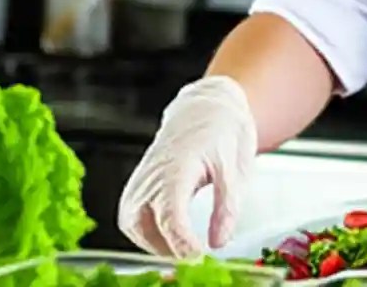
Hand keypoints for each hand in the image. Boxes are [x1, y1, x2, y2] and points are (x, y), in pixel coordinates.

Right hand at [117, 75, 257, 256]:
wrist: (206, 109)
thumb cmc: (222, 134)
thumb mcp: (235, 168)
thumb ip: (227, 206)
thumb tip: (219, 243)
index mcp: (177, 166)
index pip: (170, 214)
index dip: (181, 242)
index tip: (198, 258)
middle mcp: (152, 173)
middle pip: (143, 223)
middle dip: (165, 247)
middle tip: (194, 259)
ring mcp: (141, 179)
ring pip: (132, 224)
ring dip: (154, 244)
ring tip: (184, 250)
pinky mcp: (137, 185)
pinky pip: (131, 218)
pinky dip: (146, 234)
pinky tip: (170, 239)